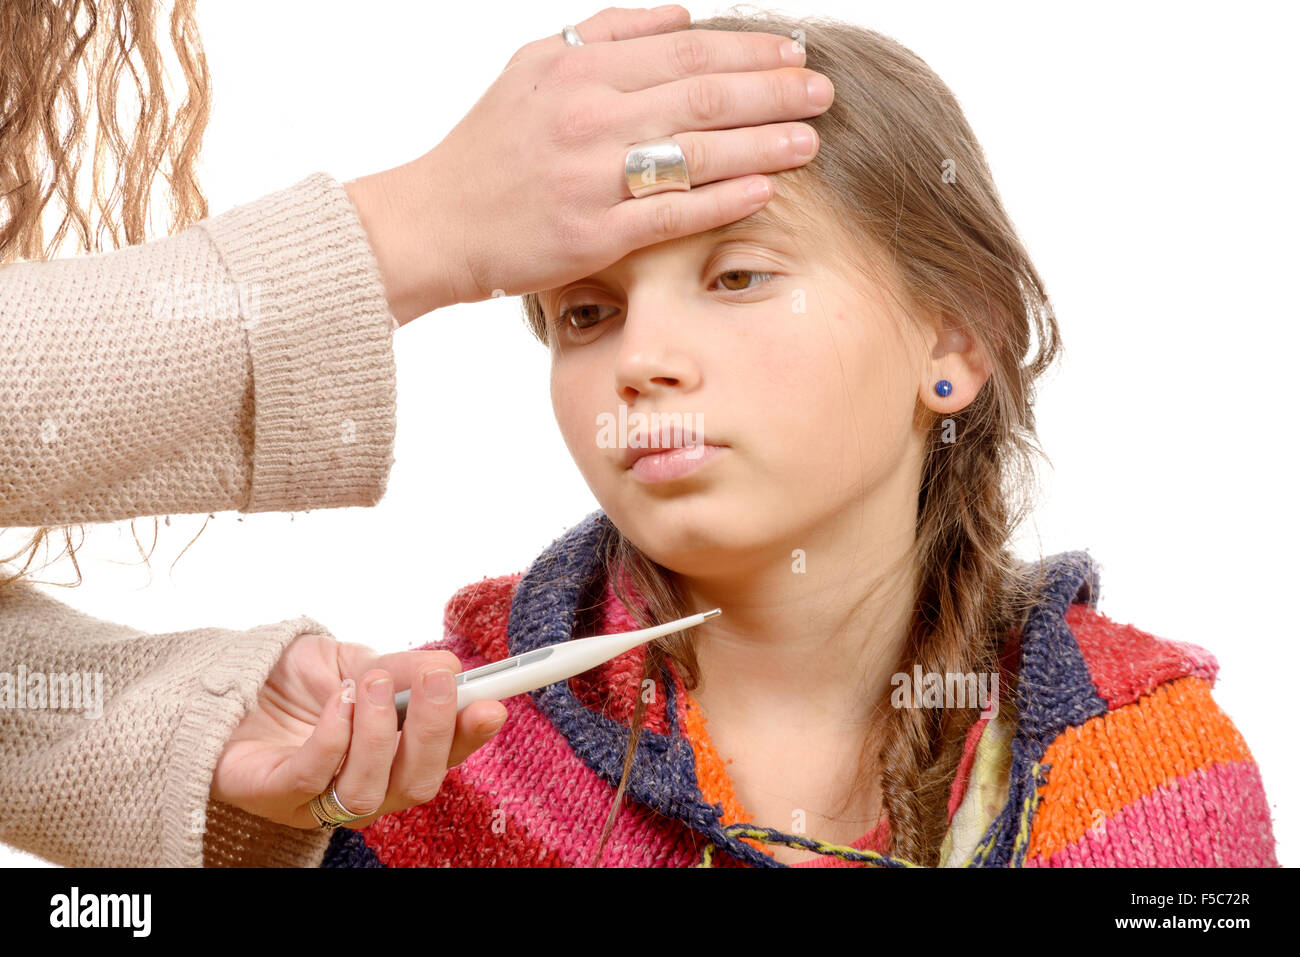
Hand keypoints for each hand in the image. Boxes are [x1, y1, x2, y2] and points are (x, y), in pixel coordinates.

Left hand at [211, 633, 507, 829]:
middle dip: (431, 729)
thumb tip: (449, 668)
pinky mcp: (273, 795)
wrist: (227, 685)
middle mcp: (365, 786)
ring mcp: (319, 799)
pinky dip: (333, 738)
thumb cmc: (294, 684)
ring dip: (378, 733)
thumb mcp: (357, 662)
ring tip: (370, 684)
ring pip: (369, 792)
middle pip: (417, 783)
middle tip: (434, 680)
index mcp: (394, 756)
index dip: (470, 735)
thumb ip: (401, 668)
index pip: (445, 756)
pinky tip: (336, 704)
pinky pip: (313, 778)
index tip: (491, 703)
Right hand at [344, 5, 832, 324]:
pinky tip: (764, 190)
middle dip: (774, 91)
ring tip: (811, 140)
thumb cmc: (489, 146)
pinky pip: (671, 213)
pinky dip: (722, 199)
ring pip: (697, 152)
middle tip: (823, 92)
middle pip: (703, 95)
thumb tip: (682, 16)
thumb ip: (606, 32)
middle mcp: (587, 115)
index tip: (795, 53)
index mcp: (577, 67)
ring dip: (763, 143)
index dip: (749, 51)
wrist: (434, 221)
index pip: (685, 50)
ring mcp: (589, 176)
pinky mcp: (590, 233)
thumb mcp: (534, 66)